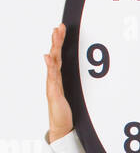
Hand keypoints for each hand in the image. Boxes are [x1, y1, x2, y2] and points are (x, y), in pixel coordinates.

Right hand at [44, 24, 72, 141]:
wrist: (60, 125)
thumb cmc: (65, 110)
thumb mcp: (71, 93)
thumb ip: (72, 83)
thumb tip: (78, 74)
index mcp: (58, 77)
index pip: (59, 56)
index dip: (59, 42)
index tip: (61, 28)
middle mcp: (54, 79)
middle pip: (55, 55)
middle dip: (56, 40)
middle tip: (58, 26)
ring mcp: (52, 85)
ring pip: (53, 62)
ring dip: (54, 48)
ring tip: (54, 35)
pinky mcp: (53, 92)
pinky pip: (51, 77)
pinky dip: (49, 66)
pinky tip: (47, 57)